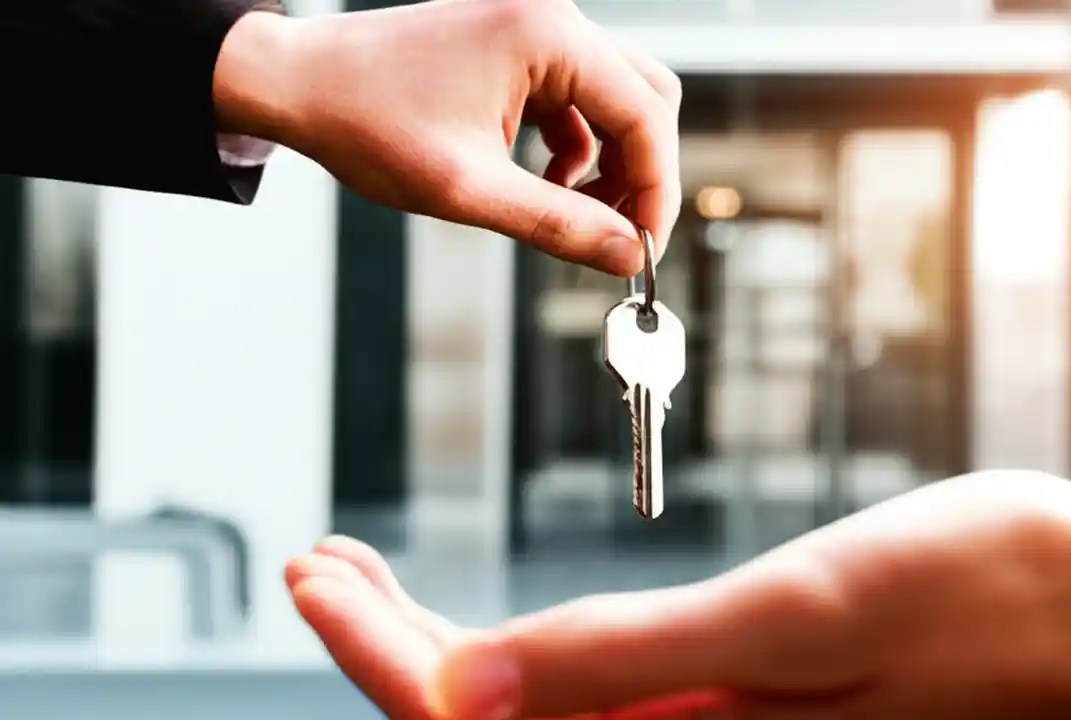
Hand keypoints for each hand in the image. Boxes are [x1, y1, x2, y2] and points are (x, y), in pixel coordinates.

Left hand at [214, 0, 681, 275]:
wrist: (298, 84)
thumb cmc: (367, 124)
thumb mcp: (469, 189)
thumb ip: (558, 224)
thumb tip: (627, 256)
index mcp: (547, 35)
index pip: (645, 114)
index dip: (657, 188)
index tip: (644, 248)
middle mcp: (551, 17)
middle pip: (644, 98)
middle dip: (641, 172)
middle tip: (620, 235)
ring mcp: (534, 27)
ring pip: (614, 99)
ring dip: (611, 161)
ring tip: (579, 214)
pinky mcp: (517, 46)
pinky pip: (577, 98)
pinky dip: (577, 146)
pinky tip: (546, 183)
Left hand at [286, 473, 1070, 718]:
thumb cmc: (982, 597)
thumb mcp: (808, 615)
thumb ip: (637, 663)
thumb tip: (467, 697)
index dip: (381, 662)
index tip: (316, 577)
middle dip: (389, 654)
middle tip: (321, 562)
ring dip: (438, 653)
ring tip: (369, 575)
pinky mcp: (739, 709)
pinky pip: (595, 704)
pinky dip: (519, 656)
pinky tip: (495, 623)